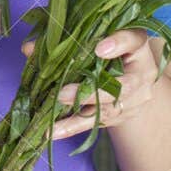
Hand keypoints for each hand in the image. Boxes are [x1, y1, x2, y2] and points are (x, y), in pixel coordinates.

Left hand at [22, 28, 156, 139]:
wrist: (133, 79)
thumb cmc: (109, 49)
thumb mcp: (95, 38)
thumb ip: (66, 38)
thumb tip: (29, 49)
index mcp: (137, 47)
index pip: (134, 40)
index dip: (118, 43)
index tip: (99, 48)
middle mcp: (141, 74)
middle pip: (124, 85)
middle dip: (92, 91)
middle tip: (63, 93)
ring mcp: (133, 100)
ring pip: (107, 108)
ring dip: (78, 112)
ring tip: (53, 118)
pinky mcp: (118, 116)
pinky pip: (93, 123)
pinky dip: (71, 127)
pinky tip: (52, 132)